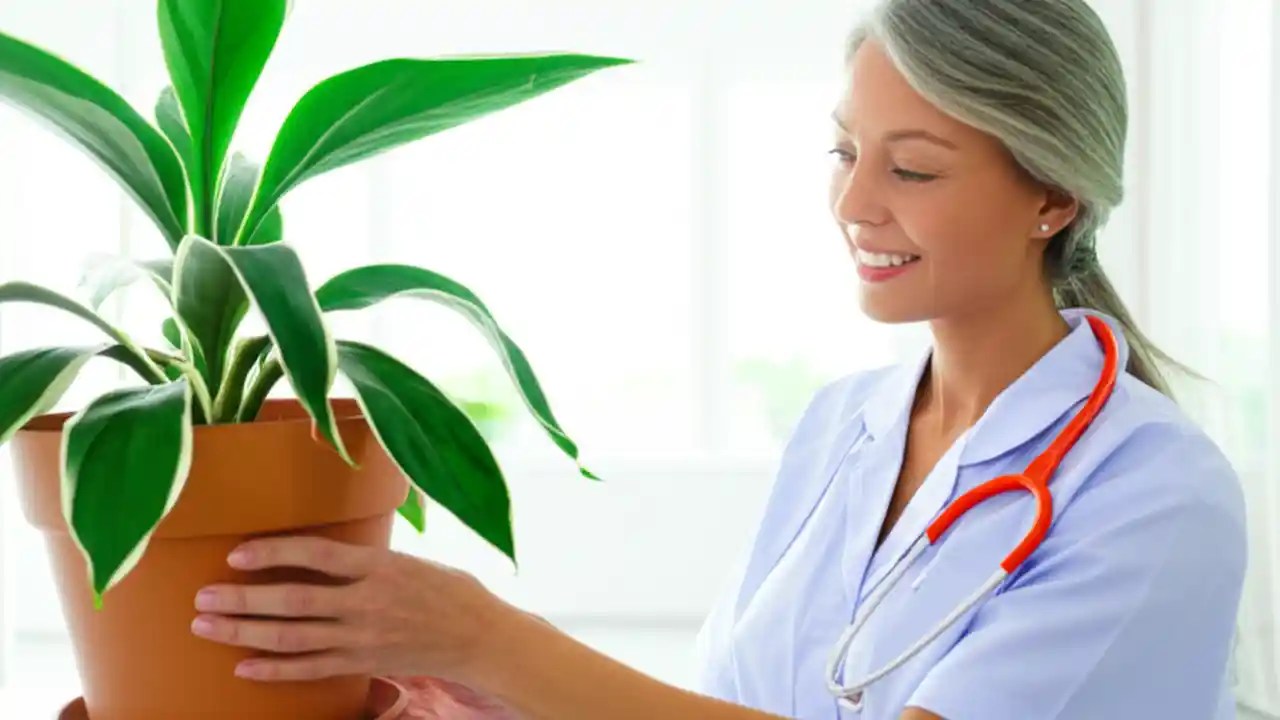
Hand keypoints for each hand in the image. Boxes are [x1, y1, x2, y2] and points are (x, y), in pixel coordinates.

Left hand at [189, 535, 513, 685]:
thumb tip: (321, 548)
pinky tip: (243, 667)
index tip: (237, 553)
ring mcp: (363, 638)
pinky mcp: (363, 664)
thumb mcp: (412, 560)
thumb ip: (366, 558)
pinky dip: (274, 670)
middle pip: (294, 601)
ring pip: (292, 637)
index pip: (318, 554)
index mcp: (381, 566)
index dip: (274, 552)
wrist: (480, 638)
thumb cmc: (450, 590)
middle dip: (243, 599)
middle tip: (203, 596)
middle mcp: (368, 602)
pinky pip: (310, 670)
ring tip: (206, 626)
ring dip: (244, 632)